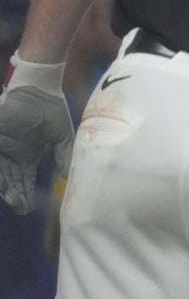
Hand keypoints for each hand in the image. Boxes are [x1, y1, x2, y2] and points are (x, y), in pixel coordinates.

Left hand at [0, 53, 73, 214]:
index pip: (25, 180)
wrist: (39, 89)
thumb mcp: (63, 137)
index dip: (27, 194)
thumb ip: (65, 157)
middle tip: (22, 209)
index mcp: (28, 155)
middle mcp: (14, 155)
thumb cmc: (51, 109)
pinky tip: (5, 186)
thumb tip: (71, 179)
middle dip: (16, 197)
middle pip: (12, 181)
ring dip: (7, 189)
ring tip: (14, 200)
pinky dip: (1, 176)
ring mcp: (4, 148)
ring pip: (2, 175)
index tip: (30, 209)